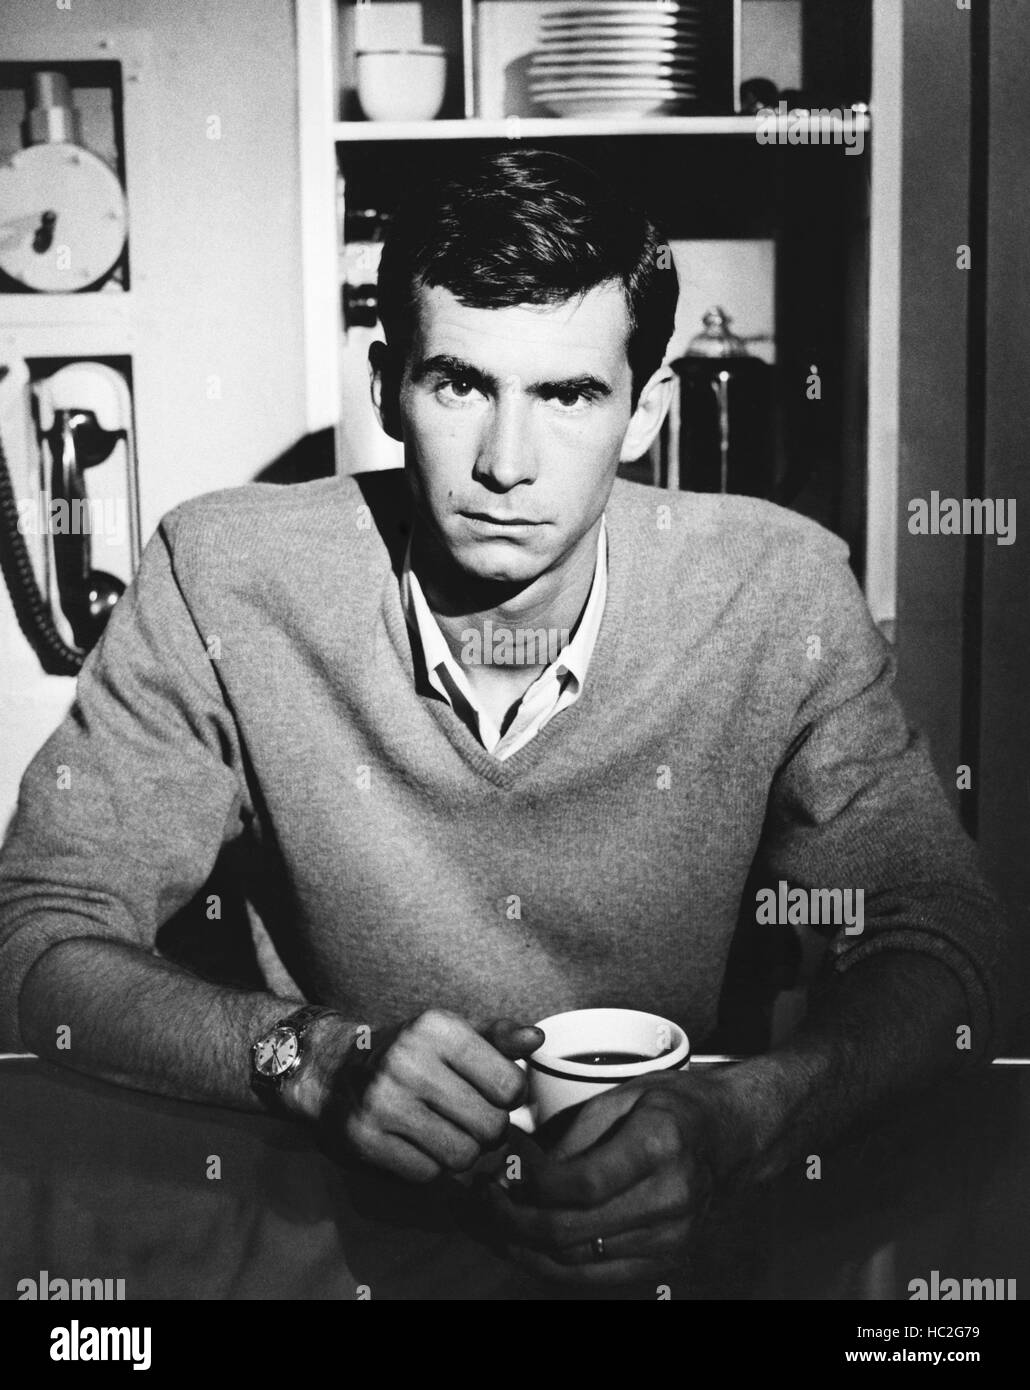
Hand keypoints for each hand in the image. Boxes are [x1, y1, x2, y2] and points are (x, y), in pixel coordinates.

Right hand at [307, 1010, 543, 1182]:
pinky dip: (431, 1166)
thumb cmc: (409, 1052)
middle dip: (490, 1130)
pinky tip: (418, 1144)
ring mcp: (382, 1103)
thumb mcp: (451, 1033)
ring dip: (463, 1151)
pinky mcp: (365, 1139)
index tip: (495, 1093)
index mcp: (435, 1028)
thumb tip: (537, 1038)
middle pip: (490, 1127)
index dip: (511, 1097)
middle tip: (473, 1120)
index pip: (510, 1086)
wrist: (333, 1072)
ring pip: (462, 1156)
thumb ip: (498, 1037)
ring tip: (448, 1133)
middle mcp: (407, 1061)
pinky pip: (428, 1174)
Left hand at [485, 1069, 750, 1287]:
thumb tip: (522, 1171)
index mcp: (660, 1147)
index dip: (529, 1179)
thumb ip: (574, 1133)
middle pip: (571, 1232)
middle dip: (511, 1221)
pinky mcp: (669, 1261)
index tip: (502, 1160)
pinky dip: (554, 1264)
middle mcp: (670, 1200)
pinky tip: (526, 1244)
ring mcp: (673, 1239)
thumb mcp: (624, 1094)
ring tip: (490, 1223)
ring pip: (577, 1262)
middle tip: (479, 1200)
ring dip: (523, 1248)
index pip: (578, 1184)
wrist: (735, 1135)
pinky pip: (597, 1276)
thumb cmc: (675, 1105)